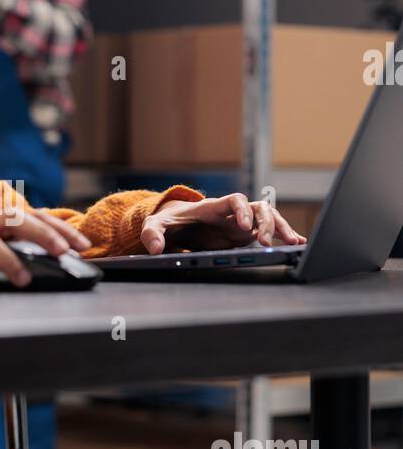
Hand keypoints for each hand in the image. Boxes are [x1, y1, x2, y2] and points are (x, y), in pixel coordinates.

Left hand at [141, 193, 307, 255]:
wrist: (175, 221)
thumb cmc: (167, 220)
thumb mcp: (154, 225)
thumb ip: (152, 234)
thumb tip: (155, 249)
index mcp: (212, 207)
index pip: (234, 200)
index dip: (243, 210)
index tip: (245, 227)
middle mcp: (230, 213)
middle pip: (257, 208)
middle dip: (267, 223)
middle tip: (270, 242)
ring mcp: (239, 224)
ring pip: (267, 219)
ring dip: (281, 228)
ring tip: (293, 243)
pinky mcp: (243, 236)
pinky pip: (267, 233)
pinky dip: (282, 237)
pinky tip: (296, 245)